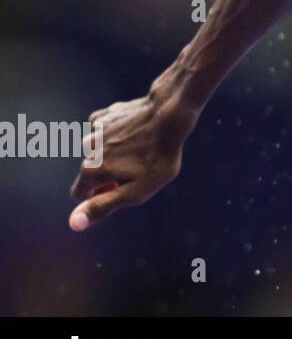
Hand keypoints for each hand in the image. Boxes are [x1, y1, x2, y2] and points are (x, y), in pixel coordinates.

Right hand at [68, 84, 195, 230]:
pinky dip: (115, 134)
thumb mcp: (134, 192)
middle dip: (107, 174)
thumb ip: (102, 207)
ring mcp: (95, 130)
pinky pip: (103, 131)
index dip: (99, 197)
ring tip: (139, 148)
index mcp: (90, 171)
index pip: (80, 195)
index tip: (121, 189)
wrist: (170, 116)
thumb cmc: (157, 158)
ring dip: (112, 153)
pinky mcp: (105, 114)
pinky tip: (134, 132)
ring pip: (97, 150)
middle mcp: (86, 149)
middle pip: (90, 172)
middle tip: (137, 168)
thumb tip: (74, 223)